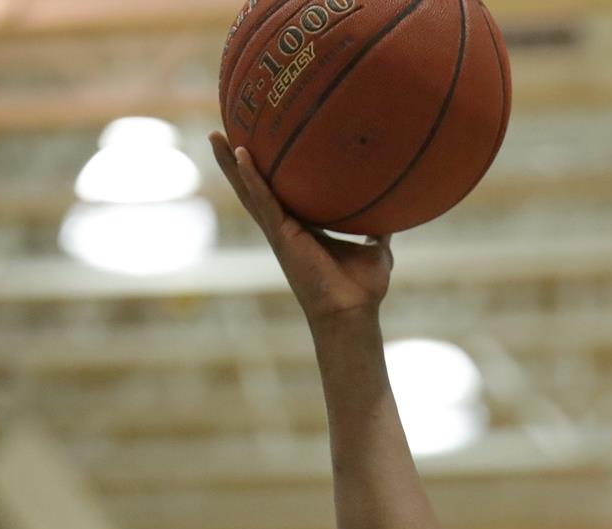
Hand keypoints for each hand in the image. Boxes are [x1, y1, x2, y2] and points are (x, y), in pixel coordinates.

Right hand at [209, 131, 393, 323]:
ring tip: (214, 136)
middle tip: (220, 132)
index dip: (266, 172)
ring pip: (248, 191)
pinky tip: (241, 155)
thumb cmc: (362, 289)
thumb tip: (397, 211)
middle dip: (235, 162)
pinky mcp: (281, 236)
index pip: (279, 193)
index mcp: (303, 228)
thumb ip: (380, 230)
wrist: (353, 312)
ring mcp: (280, 231)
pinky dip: (251, 179)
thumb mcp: (376, 250)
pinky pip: (263, 201)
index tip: (256, 144)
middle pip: (253, 188)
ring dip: (231, 164)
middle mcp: (285, 227)